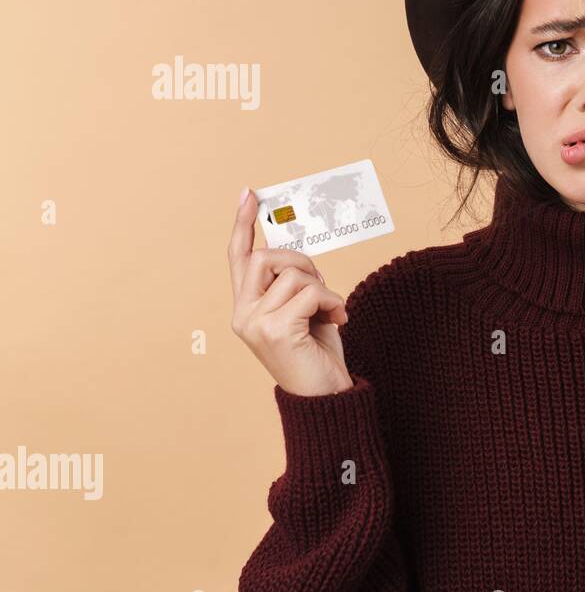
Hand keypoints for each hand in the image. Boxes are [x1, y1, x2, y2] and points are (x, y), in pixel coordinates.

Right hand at [228, 186, 353, 396]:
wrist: (326, 398)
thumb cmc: (317, 354)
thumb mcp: (305, 311)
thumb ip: (294, 284)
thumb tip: (298, 256)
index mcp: (246, 307)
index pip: (238, 257)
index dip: (243, 224)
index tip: (249, 193)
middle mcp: (242, 314)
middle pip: (265, 256)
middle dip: (300, 261)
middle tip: (322, 286)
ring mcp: (254, 323)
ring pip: (292, 273)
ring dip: (321, 286)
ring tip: (330, 310)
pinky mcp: (275, 331)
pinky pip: (310, 292)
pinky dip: (332, 300)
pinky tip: (339, 319)